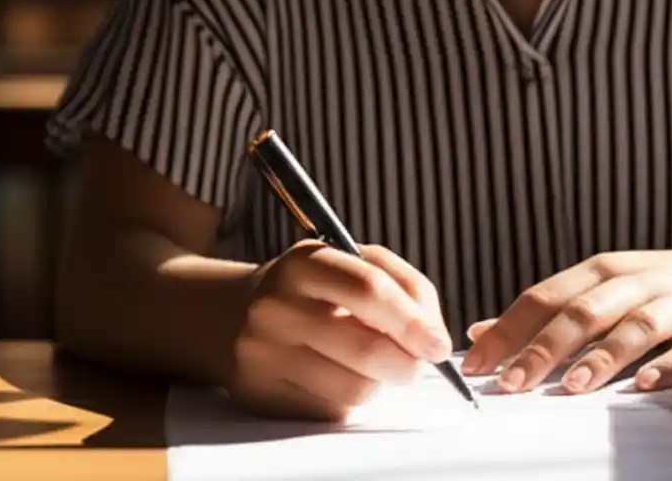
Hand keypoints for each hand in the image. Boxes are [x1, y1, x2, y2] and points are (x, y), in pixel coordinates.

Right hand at [229, 240, 451, 419]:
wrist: (232, 316)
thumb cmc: (312, 289)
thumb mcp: (351, 261)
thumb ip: (402, 285)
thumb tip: (433, 334)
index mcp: (303, 263)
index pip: (369, 289)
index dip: (414, 320)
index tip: (439, 344)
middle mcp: (277, 307)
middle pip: (367, 348)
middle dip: (409, 362)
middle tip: (419, 362)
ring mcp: (264, 355)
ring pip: (355, 388)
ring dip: (380, 382)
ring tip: (370, 364)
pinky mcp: (263, 395)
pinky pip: (332, 410)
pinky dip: (350, 398)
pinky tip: (337, 375)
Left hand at [461, 251, 671, 393]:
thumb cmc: (669, 291)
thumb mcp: (607, 291)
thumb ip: (548, 312)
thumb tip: (479, 332)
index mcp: (604, 271)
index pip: (546, 296)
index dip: (508, 329)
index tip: (476, 364)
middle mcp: (639, 281)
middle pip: (584, 311)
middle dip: (544, 348)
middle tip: (512, 383)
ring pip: (636, 326)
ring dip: (602, 356)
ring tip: (571, 386)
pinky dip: (670, 364)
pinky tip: (647, 384)